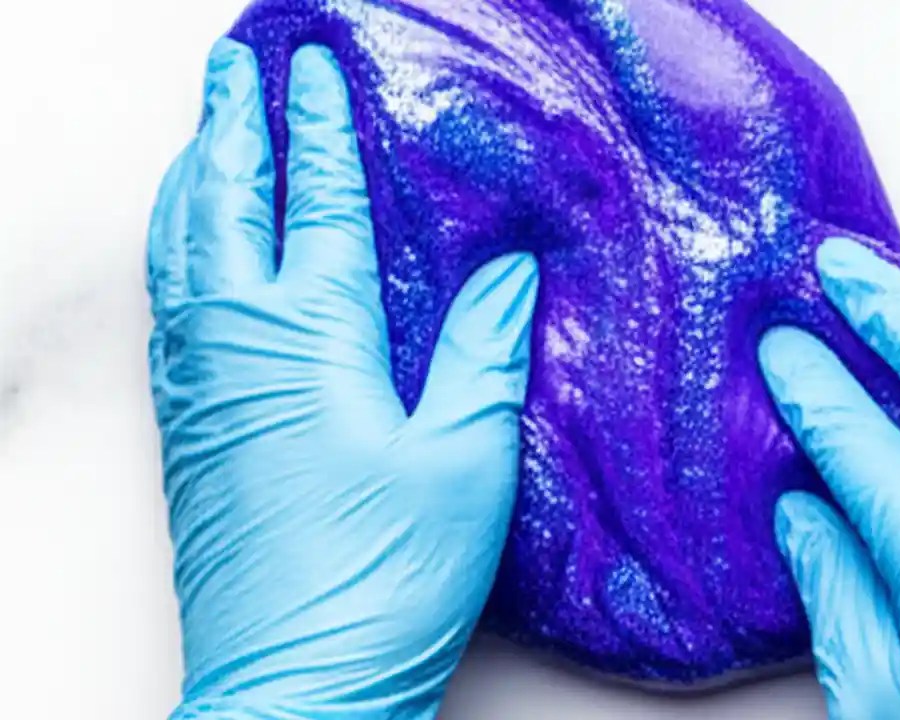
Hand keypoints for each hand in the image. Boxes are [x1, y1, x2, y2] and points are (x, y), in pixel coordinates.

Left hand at [148, 39, 538, 718]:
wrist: (295, 678)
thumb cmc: (386, 574)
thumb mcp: (465, 459)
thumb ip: (485, 351)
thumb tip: (510, 270)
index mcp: (312, 334)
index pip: (314, 200)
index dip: (319, 126)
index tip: (318, 66)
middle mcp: (237, 342)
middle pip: (224, 203)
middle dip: (231, 123)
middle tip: (234, 64)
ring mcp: (200, 383)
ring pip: (179, 247)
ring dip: (194, 176)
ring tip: (207, 132)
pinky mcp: (186, 427)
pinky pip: (168, 302)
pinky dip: (176, 246)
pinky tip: (188, 247)